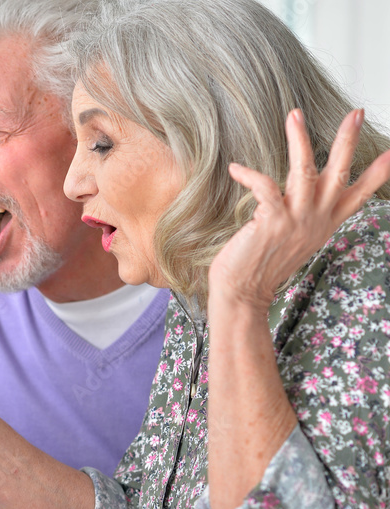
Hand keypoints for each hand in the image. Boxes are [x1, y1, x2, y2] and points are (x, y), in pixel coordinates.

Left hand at [213, 109, 389, 309]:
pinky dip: (248, 174)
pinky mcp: (272, 221)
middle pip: (340, 173)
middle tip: (356, 113)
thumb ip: (302, 214)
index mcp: (325, 223)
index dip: (378, 173)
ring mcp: (296, 219)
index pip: (359, 194)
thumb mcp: (293, 237)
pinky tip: (235, 169)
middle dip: (348, 140)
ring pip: (305, 170)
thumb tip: (299, 189)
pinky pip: (265, 186)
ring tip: (294, 115)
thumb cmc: (261, 264)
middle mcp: (316, 219)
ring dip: (300, 140)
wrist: (243, 293)